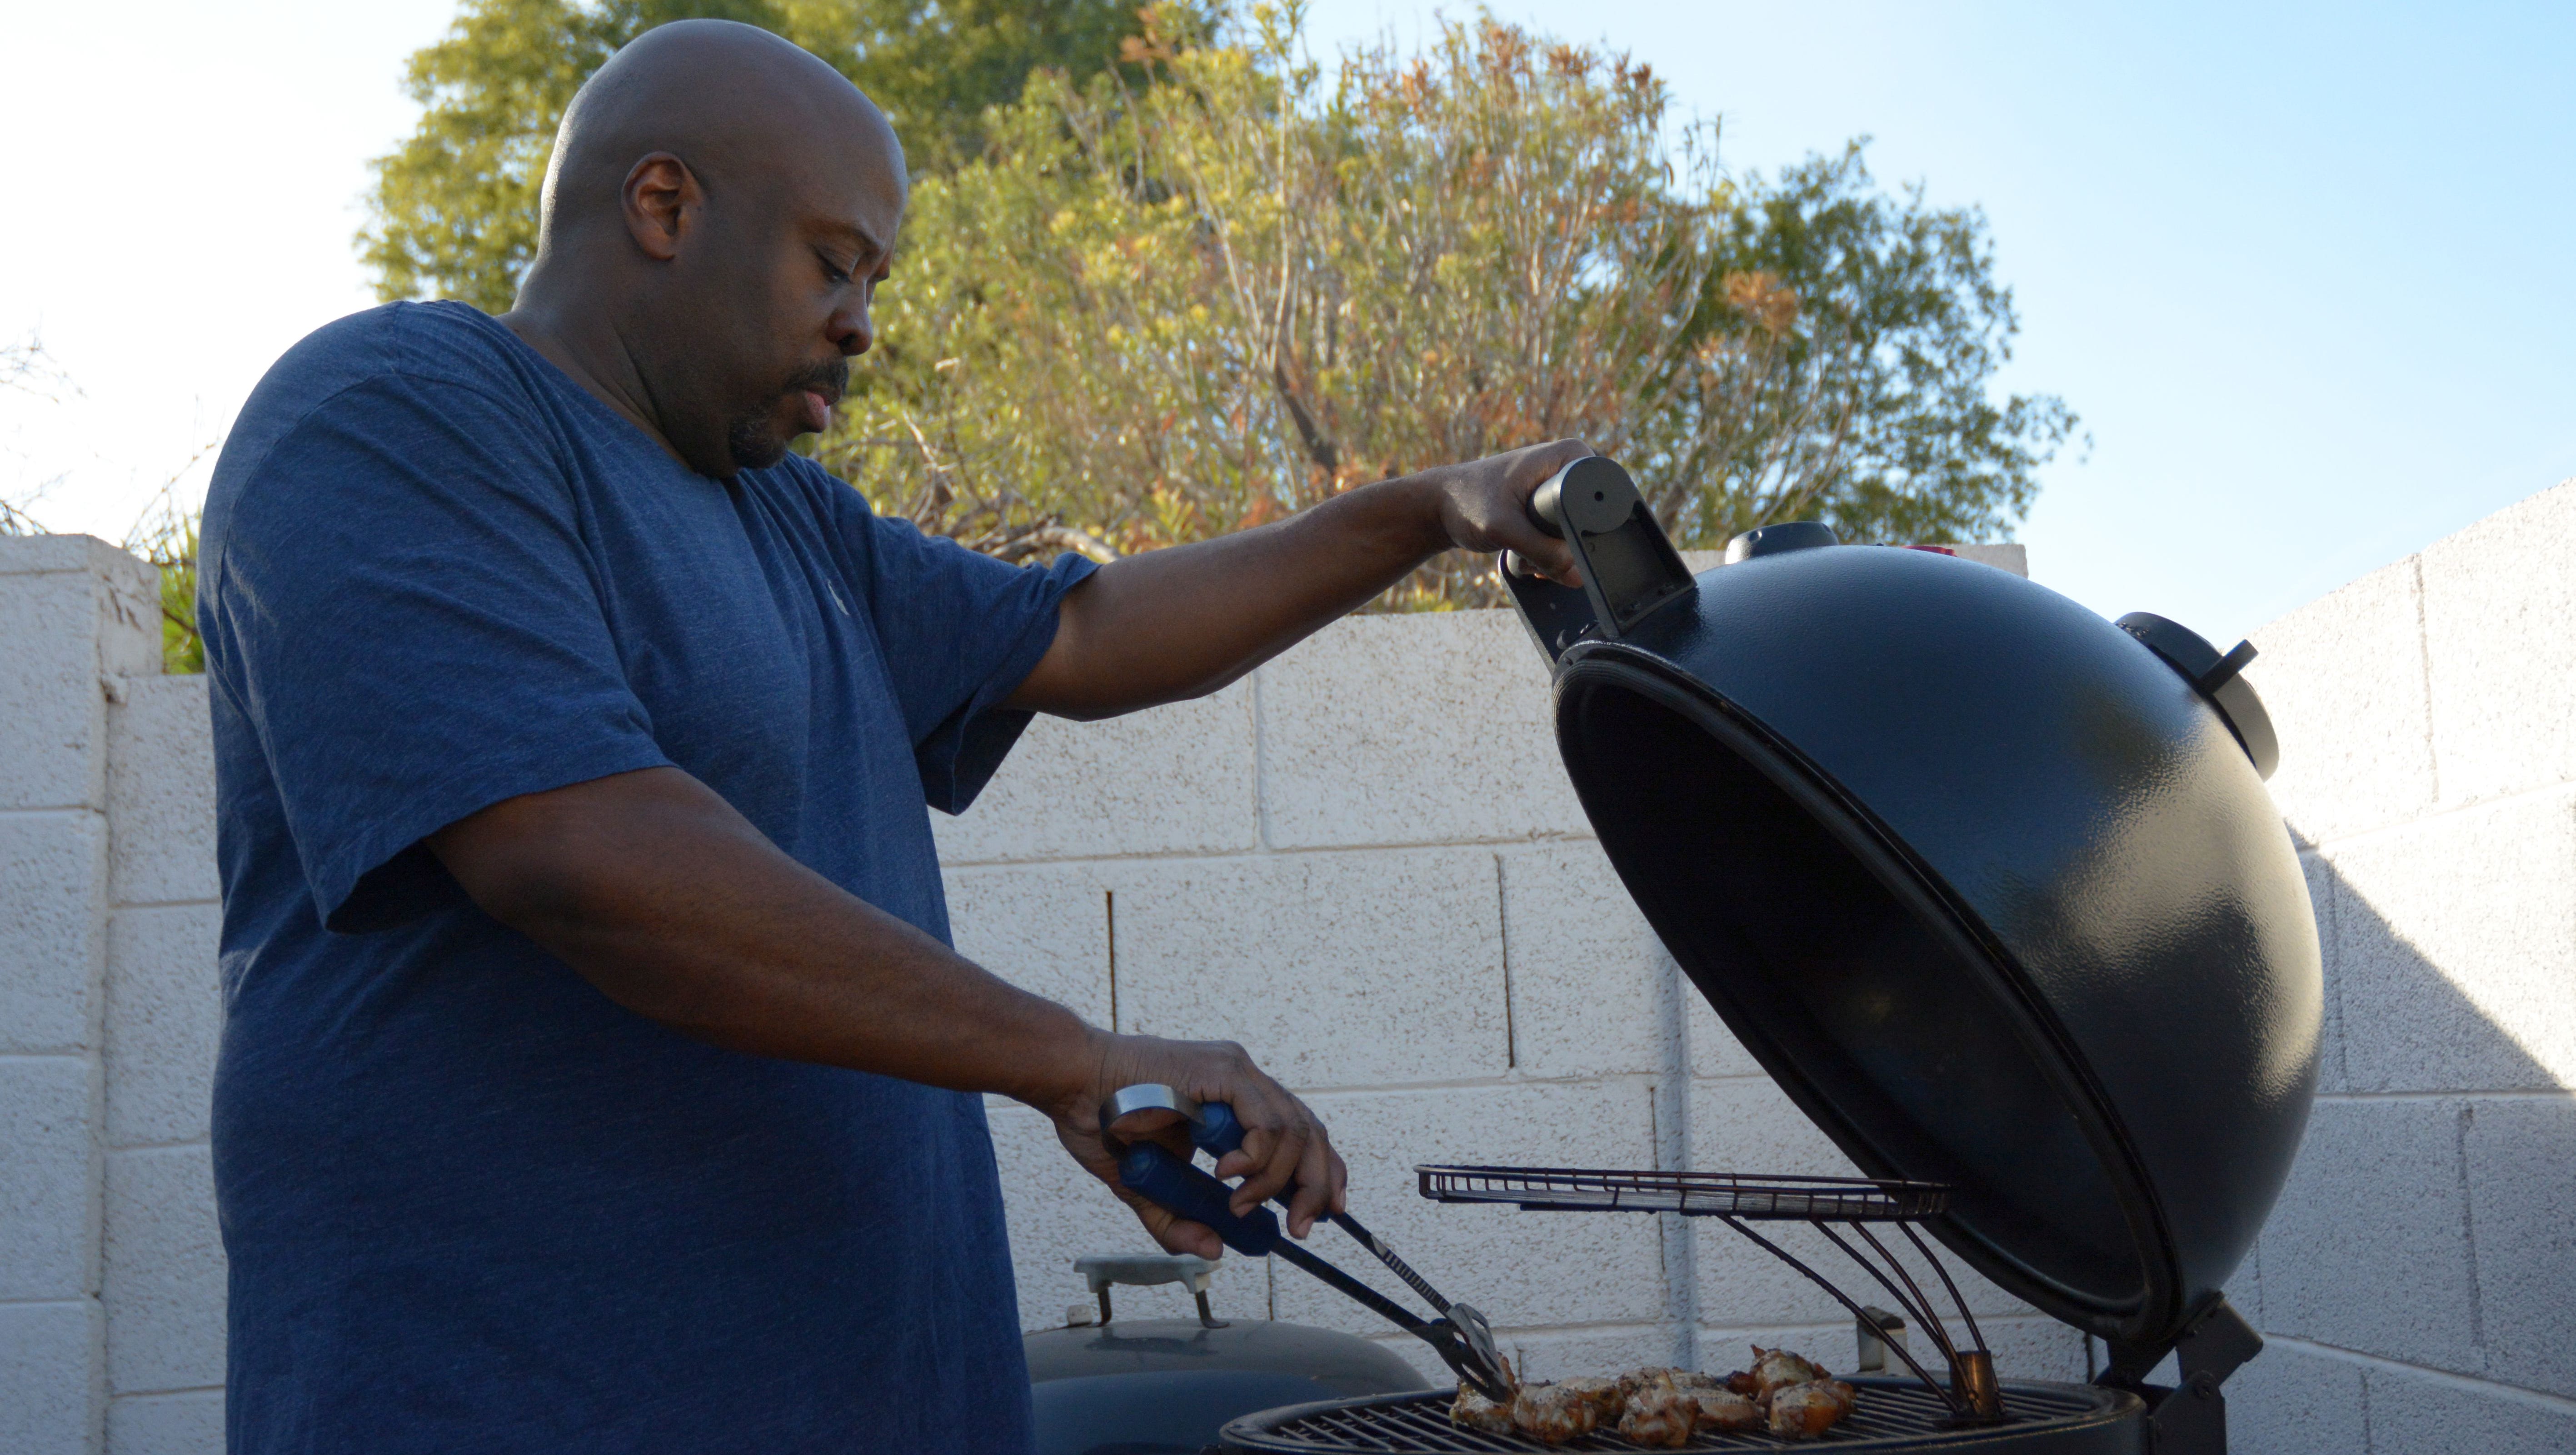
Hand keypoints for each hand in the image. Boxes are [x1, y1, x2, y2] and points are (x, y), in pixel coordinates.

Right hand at [1033, 1030, 1348, 1258]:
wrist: (1069, 1084)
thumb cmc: (1102, 1122)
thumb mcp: (1146, 1186)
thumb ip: (1177, 1219)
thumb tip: (1212, 1251)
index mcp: (1234, 1103)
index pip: (1299, 1135)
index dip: (1320, 1173)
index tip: (1327, 1211)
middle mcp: (1243, 1083)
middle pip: (1309, 1132)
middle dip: (1315, 1184)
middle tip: (1302, 1226)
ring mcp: (1235, 1073)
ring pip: (1292, 1129)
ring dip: (1277, 1180)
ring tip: (1241, 1206)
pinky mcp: (1221, 1070)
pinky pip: (1263, 1118)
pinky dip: (1257, 1154)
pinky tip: (1230, 1175)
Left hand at [1407, 437, 1593, 586]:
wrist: (1436, 506)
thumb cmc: (1466, 503)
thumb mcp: (1505, 529)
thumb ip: (1543, 553)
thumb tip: (1579, 577)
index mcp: (1568, 454)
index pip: (1607, 489)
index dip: (1596, 523)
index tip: (1562, 541)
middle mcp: (1567, 465)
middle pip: (1593, 516)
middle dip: (1571, 544)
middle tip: (1537, 550)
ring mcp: (1557, 486)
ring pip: (1577, 530)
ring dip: (1556, 551)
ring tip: (1524, 551)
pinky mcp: (1546, 505)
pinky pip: (1561, 534)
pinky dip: (1547, 550)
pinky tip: (1524, 555)